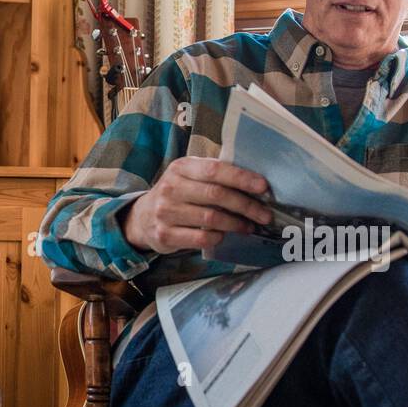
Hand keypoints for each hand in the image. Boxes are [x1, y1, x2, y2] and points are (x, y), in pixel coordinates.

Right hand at [120, 157, 271, 254]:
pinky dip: (218, 238)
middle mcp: (171, 187)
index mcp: (181, 168)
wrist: (142, 217)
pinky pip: (200, 238)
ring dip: (236, 224)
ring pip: (211, 219)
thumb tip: (256, 183)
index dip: (242, 178)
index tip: (264, 187)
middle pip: (216, 195)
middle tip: (265, 215)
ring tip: (249, 226)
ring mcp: (166, 212)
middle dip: (246, 205)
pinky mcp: (165, 234)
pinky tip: (224, 236)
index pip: (215, 170)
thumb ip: (215, 175)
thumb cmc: (177, 194)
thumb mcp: (189, 177)